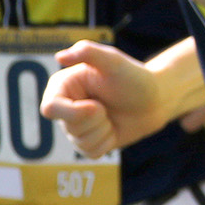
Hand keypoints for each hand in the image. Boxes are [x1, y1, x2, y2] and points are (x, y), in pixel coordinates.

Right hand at [41, 41, 170, 156]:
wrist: (154, 100)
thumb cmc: (133, 77)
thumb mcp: (114, 61)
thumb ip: (88, 52)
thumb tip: (60, 56)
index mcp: (63, 86)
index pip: (50, 109)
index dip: (73, 113)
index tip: (95, 106)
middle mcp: (64, 107)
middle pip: (69, 127)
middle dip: (97, 119)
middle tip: (108, 105)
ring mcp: (75, 127)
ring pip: (81, 143)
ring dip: (104, 130)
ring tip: (111, 114)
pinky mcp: (87, 143)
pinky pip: (91, 153)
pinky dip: (108, 142)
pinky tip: (114, 128)